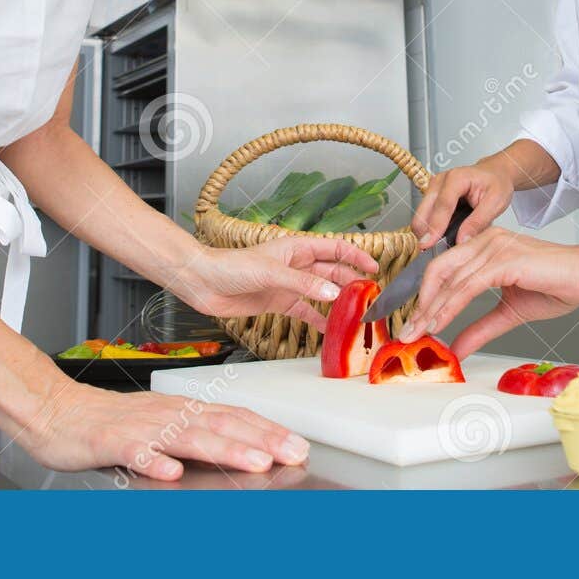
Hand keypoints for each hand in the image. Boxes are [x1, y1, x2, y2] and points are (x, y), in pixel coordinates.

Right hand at [25, 381, 311, 480]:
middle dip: (259, 438)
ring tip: (253, 460)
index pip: (233, 416)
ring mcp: (140, 428)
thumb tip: (241, 446)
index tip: (297, 444)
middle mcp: (167, 415)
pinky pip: (135, 452)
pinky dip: (154, 460)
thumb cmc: (111, 423)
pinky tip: (171, 472)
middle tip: (291, 452)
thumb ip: (196, 434)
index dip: (267, 429)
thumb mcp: (162, 425)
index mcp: (182, 410)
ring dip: (223, 448)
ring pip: (187, 437)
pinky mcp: (111, 442)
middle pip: (220, 424)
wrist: (58, 413)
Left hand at [171, 236, 379, 330]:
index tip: (374, 269)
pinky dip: (318, 320)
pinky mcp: (277, 303)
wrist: (204, 283)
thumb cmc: (231, 267)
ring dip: (337, 302)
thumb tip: (334, 294)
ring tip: (355, 314)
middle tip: (370, 297)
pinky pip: (304, 312)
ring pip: (321, 293)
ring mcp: (287, 285)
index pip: (334, 248)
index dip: (355, 257)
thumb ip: (304, 284)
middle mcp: (295, 265)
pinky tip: (329, 330)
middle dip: (351, 282)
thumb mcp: (271, 273)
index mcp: (295, 248)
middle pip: (331, 272)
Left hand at [396, 227, 578, 359]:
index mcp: (484, 246)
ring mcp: (494, 247)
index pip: (444, 270)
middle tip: (407, 331)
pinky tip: (440, 322)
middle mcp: (485, 241)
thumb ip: (480, 327)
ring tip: (418, 332)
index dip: (425, 298)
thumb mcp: (509, 313)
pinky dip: (451, 305)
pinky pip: (469, 284)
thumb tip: (457, 346)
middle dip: (420, 303)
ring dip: (431, 308)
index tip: (413, 325)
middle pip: (439, 270)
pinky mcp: (505, 258)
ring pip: (451, 278)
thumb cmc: (557, 286)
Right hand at [409, 162, 513, 249]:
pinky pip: (426, 214)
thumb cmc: (496, 184)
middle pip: (425, 209)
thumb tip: (461, 241)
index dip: (434, 226)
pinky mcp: (432, 195)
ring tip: (435, 246)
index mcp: (457, 178)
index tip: (427, 244)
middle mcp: (441, 180)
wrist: (494, 173)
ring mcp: (434, 187)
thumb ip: (478, 222)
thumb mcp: (495, 203)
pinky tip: (438, 237)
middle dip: (423, 231)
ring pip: (421, 213)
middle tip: (426, 250)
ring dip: (425, 230)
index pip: (443, 205)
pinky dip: (429, 227)